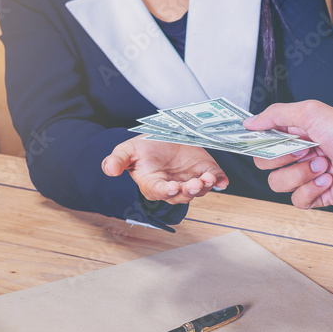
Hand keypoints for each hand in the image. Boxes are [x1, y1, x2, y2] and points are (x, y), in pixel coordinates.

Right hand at [102, 138, 228, 204]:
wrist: (163, 136)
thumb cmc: (143, 148)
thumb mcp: (127, 150)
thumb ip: (117, 160)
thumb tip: (109, 170)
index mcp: (154, 185)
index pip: (160, 191)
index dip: (166, 191)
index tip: (172, 187)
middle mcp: (174, 187)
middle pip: (182, 194)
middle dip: (189, 190)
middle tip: (194, 183)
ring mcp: (190, 179)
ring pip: (199, 189)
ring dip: (205, 186)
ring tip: (208, 178)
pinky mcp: (204, 170)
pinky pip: (215, 179)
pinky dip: (221, 181)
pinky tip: (223, 180)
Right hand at [243, 100, 332, 208]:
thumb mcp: (313, 112)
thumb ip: (277, 114)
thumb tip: (250, 122)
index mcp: (298, 131)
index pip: (264, 138)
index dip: (260, 141)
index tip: (261, 141)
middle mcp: (301, 153)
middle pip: (265, 163)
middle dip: (282, 158)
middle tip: (305, 151)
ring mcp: (308, 175)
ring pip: (278, 183)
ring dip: (300, 175)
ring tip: (323, 167)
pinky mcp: (318, 196)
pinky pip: (297, 201)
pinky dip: (311, 191)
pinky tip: (328, 181)